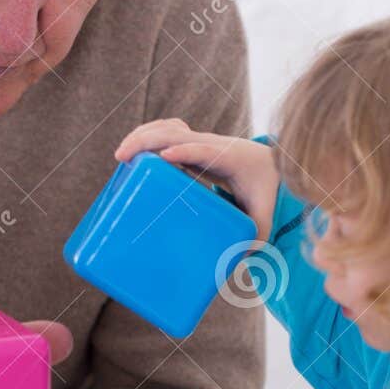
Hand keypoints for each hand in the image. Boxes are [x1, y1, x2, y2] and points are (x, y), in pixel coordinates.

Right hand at [115, 119, 280, 242]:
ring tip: (121, 154)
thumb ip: (254, 238)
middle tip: (122, 157)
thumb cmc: (263, 191)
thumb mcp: (262, 217)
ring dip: (143, 135)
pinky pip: (167, 132)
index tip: (166, 156)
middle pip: (177, 132)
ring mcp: (201, 142)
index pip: (205, 150)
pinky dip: (148, 136)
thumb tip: (237, 261)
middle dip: (148, 140)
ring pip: (168, 128)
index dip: (187, 150)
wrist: (268, 165)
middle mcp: (213, 145)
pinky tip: (132, 150)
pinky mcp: (192, 145)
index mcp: (230, 159)